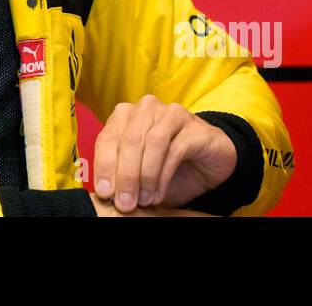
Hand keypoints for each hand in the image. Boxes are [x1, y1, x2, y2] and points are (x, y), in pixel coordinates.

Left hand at [92, 95, 236, 213]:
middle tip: (124, 203)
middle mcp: (146, 108)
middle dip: (125, 174)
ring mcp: (172, 114)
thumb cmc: (167, 166)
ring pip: (152, 141)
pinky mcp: (195, 127)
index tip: (104, 193)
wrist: (208, 163)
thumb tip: (105, 194)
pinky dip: (163, 175)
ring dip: (145, 175)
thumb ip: (121, 177)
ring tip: (143, 200)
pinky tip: (157, 195)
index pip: (107, 138)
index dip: (104, 166)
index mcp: (126, 115)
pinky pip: (175, 150)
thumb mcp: (138, 173)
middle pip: (129, 139)